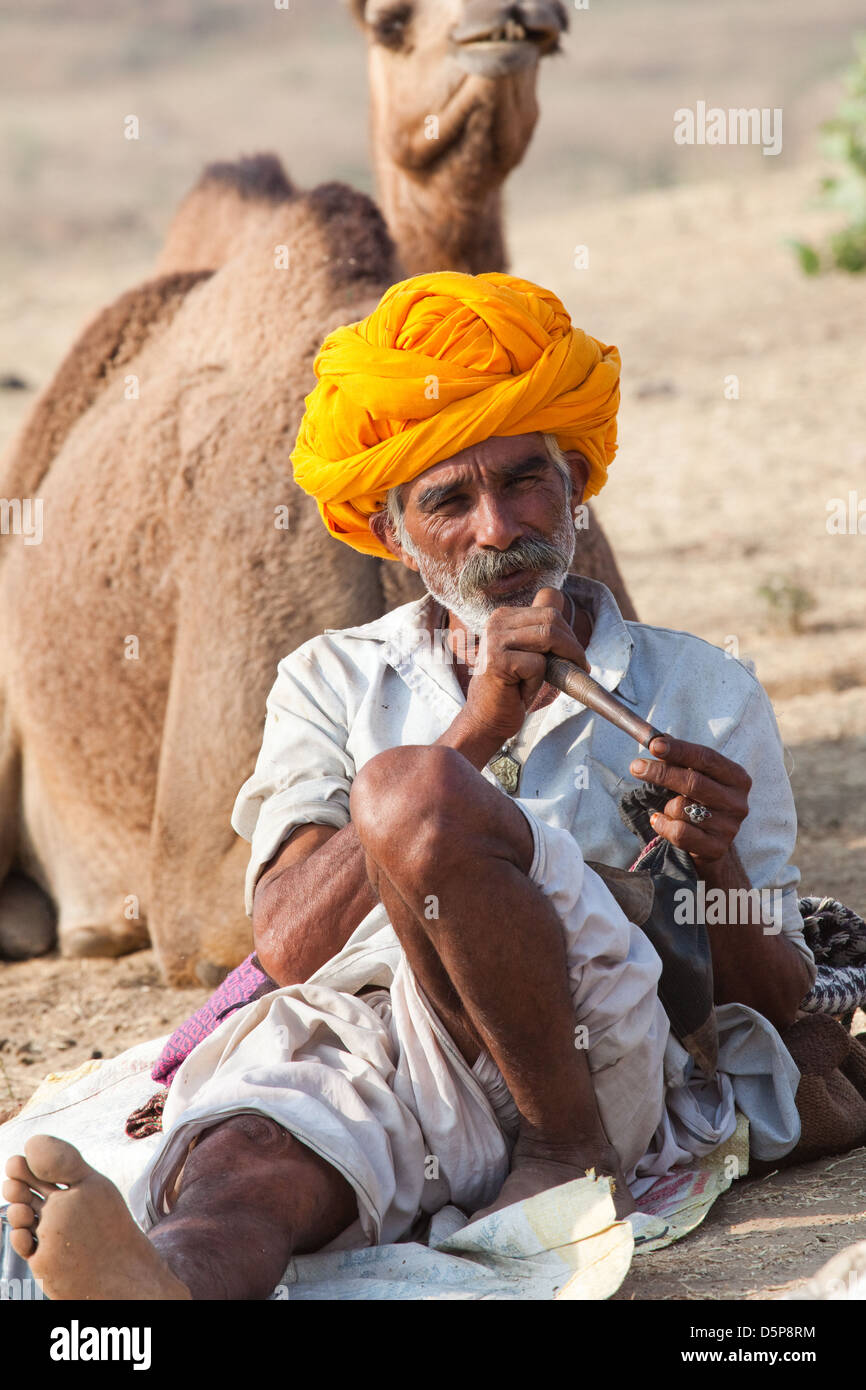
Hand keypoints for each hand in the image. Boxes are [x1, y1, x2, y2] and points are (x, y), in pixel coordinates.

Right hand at [461, 587, 588, 744]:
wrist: (486, 719)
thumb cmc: (513, 688)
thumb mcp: (531, 653)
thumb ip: (544, 630)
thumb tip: (564, 604)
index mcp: (504, 615)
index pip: (549, 601)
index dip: (568, 627)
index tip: (574, 652)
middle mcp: (496, 622)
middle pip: (552, 618)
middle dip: (572, 645)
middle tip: (579, 667)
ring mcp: (495, 640)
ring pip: (549, 637)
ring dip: (560, 663)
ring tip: (554, 680)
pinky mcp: (497, 661)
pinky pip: (538, 664)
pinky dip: (538, 683)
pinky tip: (522, 692)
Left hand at [629, 735, 750, 872]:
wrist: (711, 845)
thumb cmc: (700, 803)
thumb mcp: (696, 778)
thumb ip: (680, 760)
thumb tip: (657, 739)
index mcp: (736, 778)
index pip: (706, 758)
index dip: (679, 750)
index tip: (654, 744)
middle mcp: (737, 802)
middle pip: (693, 782)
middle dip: (660, 773)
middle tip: (636, 767)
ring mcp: (729, 827)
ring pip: (682, 808)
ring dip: (666, 806)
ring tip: (667, 809)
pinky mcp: (716, 848)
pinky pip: (679, 832)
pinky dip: (663, 825)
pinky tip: (660, 821)